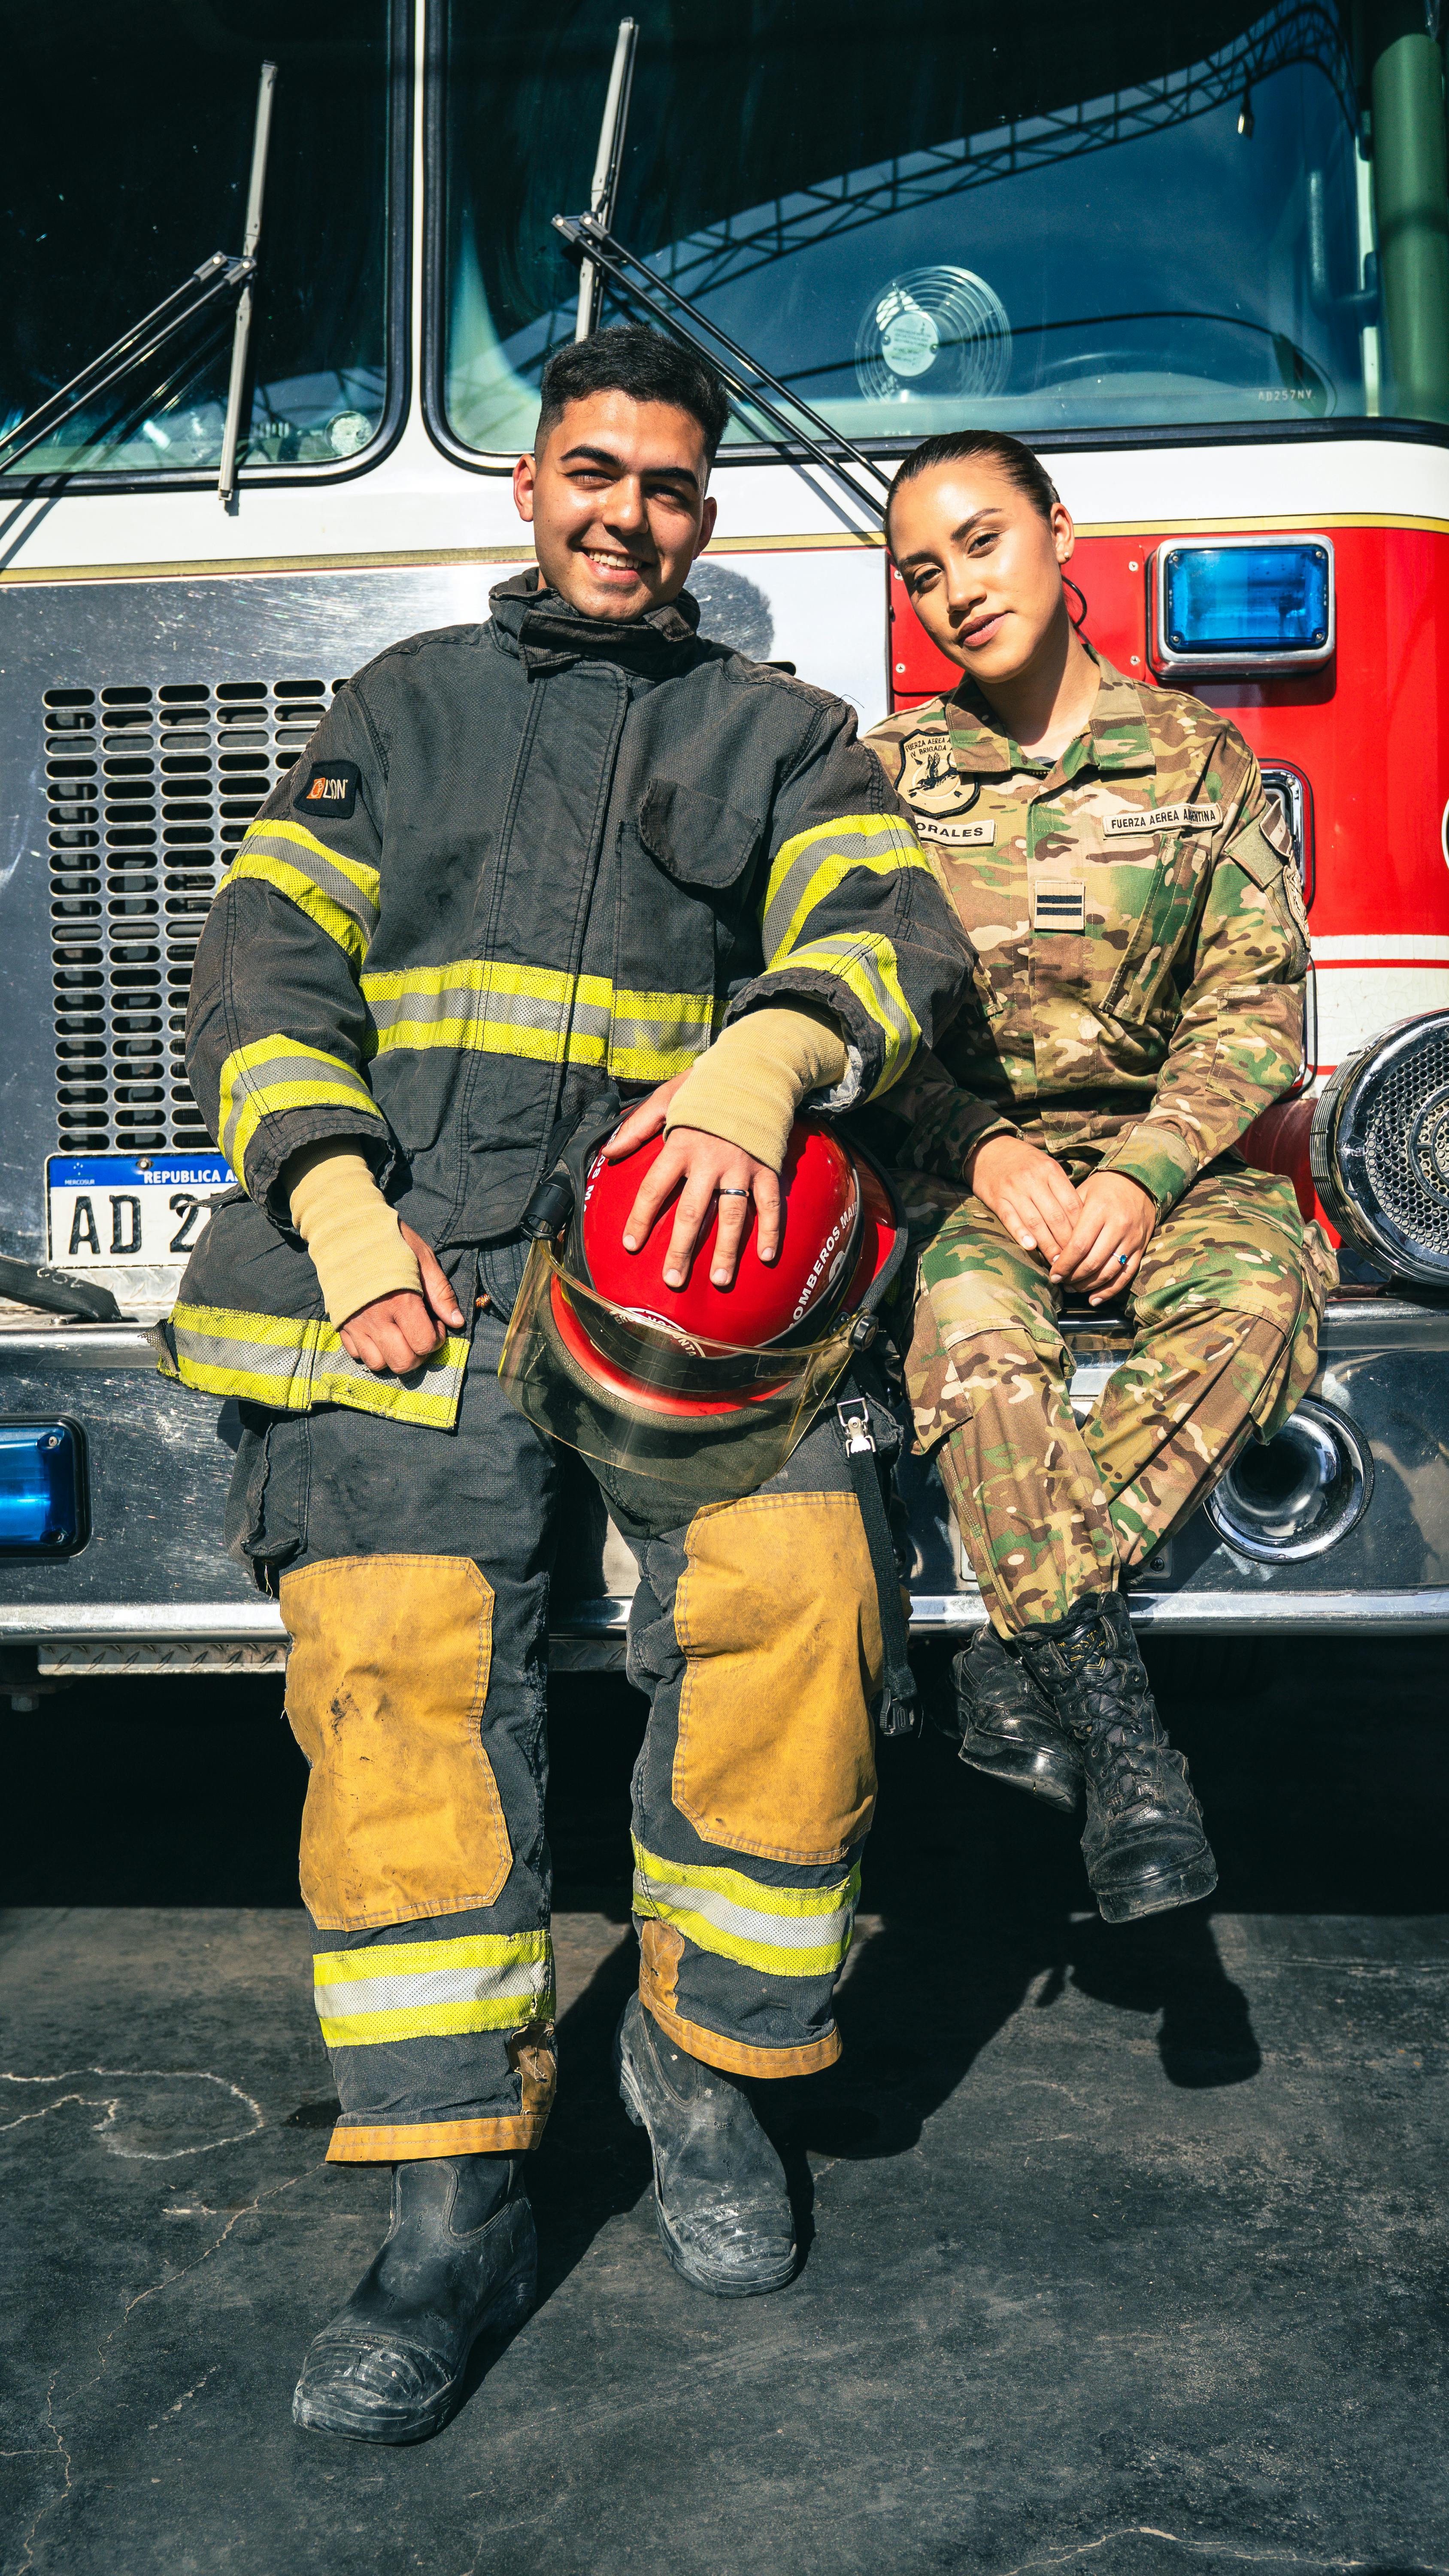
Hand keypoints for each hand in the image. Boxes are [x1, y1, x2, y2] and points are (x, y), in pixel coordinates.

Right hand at [338, 1222, 465, 1373]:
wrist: (343, 1229)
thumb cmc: (389, 1240)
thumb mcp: (423, 1257)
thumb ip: (440, 1292)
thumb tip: (456, 1321)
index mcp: (401, 1301)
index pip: (424, 1344)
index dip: (437, 1339)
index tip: (435, 1323)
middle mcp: (377, 1318)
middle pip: (403, 1363)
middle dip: (418, 1354)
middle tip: (420, 1335)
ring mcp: (356, 1324)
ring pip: (378, 1364)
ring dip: (393, 1356)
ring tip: (399, 1336)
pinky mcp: (341, 1324)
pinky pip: (357, 1355)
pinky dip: (371, 1351)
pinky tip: (379, 1333)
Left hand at [605, 1083, 780, 1288]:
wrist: (755, 1072)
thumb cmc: (705, 1089)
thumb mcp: (666, 1099)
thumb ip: (636, 1126)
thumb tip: (607, 1151)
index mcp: (681, 1145)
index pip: (654, 1188)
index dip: (641, 1219)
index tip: (631, 1246)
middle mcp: (710, 1160)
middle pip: (691, 1213)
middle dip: (681, 1249)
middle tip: (673, 1281)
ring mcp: (741, 1167)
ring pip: (732, 1216)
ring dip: (726, 1251)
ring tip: (719, 1280)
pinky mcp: (767, 1168)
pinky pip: (770, 1205)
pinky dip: (771, 1230)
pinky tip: (766, 1256)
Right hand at [969, 1136, 1083, 1264]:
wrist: (988, 1149)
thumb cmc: (1023, 1162)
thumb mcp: (1046, 1166)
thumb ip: (1060, 1189)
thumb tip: (1080, 1219)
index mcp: (1050, 1171)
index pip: (1072, 1205)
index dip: (1080, 1228)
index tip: (1085, 1245)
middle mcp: (1033, 1179)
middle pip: (1056, 1217)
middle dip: (1066, 1242)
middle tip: (1073, 1261)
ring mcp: (1014, 1189)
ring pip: (1035, 1221)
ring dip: (1047, 1244)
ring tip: (1055, 1262)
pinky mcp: (996, 1197)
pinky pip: (1010, 1218)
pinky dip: (1020, 1233)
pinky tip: (1030, 1247)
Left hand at [1048, 1173, 1156, 1301]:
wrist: (1140, 1181)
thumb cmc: (1105, 1187)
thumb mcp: (1084, 1192)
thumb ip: (1069, 1216)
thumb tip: (1049, 1244)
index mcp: (1100, 1210)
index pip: (1078, 1246)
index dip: (1064, 1264)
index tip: (1053, 1273)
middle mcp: (1118, 1226)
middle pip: (1092, 1262)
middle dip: (1073, 1277)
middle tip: (1060, 1282)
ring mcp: (1131, 1239)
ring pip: (1108, 1272)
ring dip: (1088, 1285)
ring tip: (1073, 1288)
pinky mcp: (1141, 1248)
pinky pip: (1125, 1275)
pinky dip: (1109, 1290)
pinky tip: (1094, 1298)